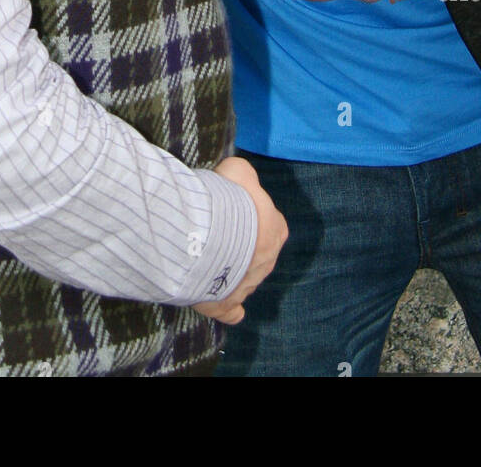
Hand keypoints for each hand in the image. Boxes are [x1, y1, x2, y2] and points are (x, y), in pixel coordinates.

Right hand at [193, 156, 287, 324]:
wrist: (209, 234)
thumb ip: (242, 174)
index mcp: (276, 230)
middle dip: (238, 243)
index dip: (249, 215)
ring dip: (227, 269)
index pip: (268, 222)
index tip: (231, 209)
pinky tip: (220, 304)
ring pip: (241, 278)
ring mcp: (249, 285)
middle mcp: (268, 260)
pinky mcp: (228, 304)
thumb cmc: (227, 199)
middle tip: (214, 230)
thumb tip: (237, 175)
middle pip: (255, 252)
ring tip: (205, 256)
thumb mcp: (238, 170)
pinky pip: (231, 310)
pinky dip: (228, 309)